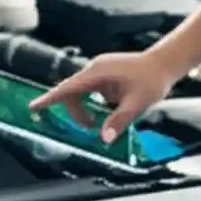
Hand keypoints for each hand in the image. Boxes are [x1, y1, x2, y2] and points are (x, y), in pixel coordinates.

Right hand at [28, 51, 181, 144]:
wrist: (166, 63)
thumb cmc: (153, 80)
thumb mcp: (137, 104)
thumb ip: (119, 121)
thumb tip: (104, 138)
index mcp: (97, 73)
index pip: (67, 88)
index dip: (50, 98)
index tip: (34, 106)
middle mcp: (95, 70)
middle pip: (73, 93)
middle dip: (76, 112)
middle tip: (91, 128)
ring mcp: (100, 71)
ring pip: (82, 93)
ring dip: (86, 109)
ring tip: (100, 122)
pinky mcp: (106, 74)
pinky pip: (92, 91)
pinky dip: (94, 103)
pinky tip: (111, 110)